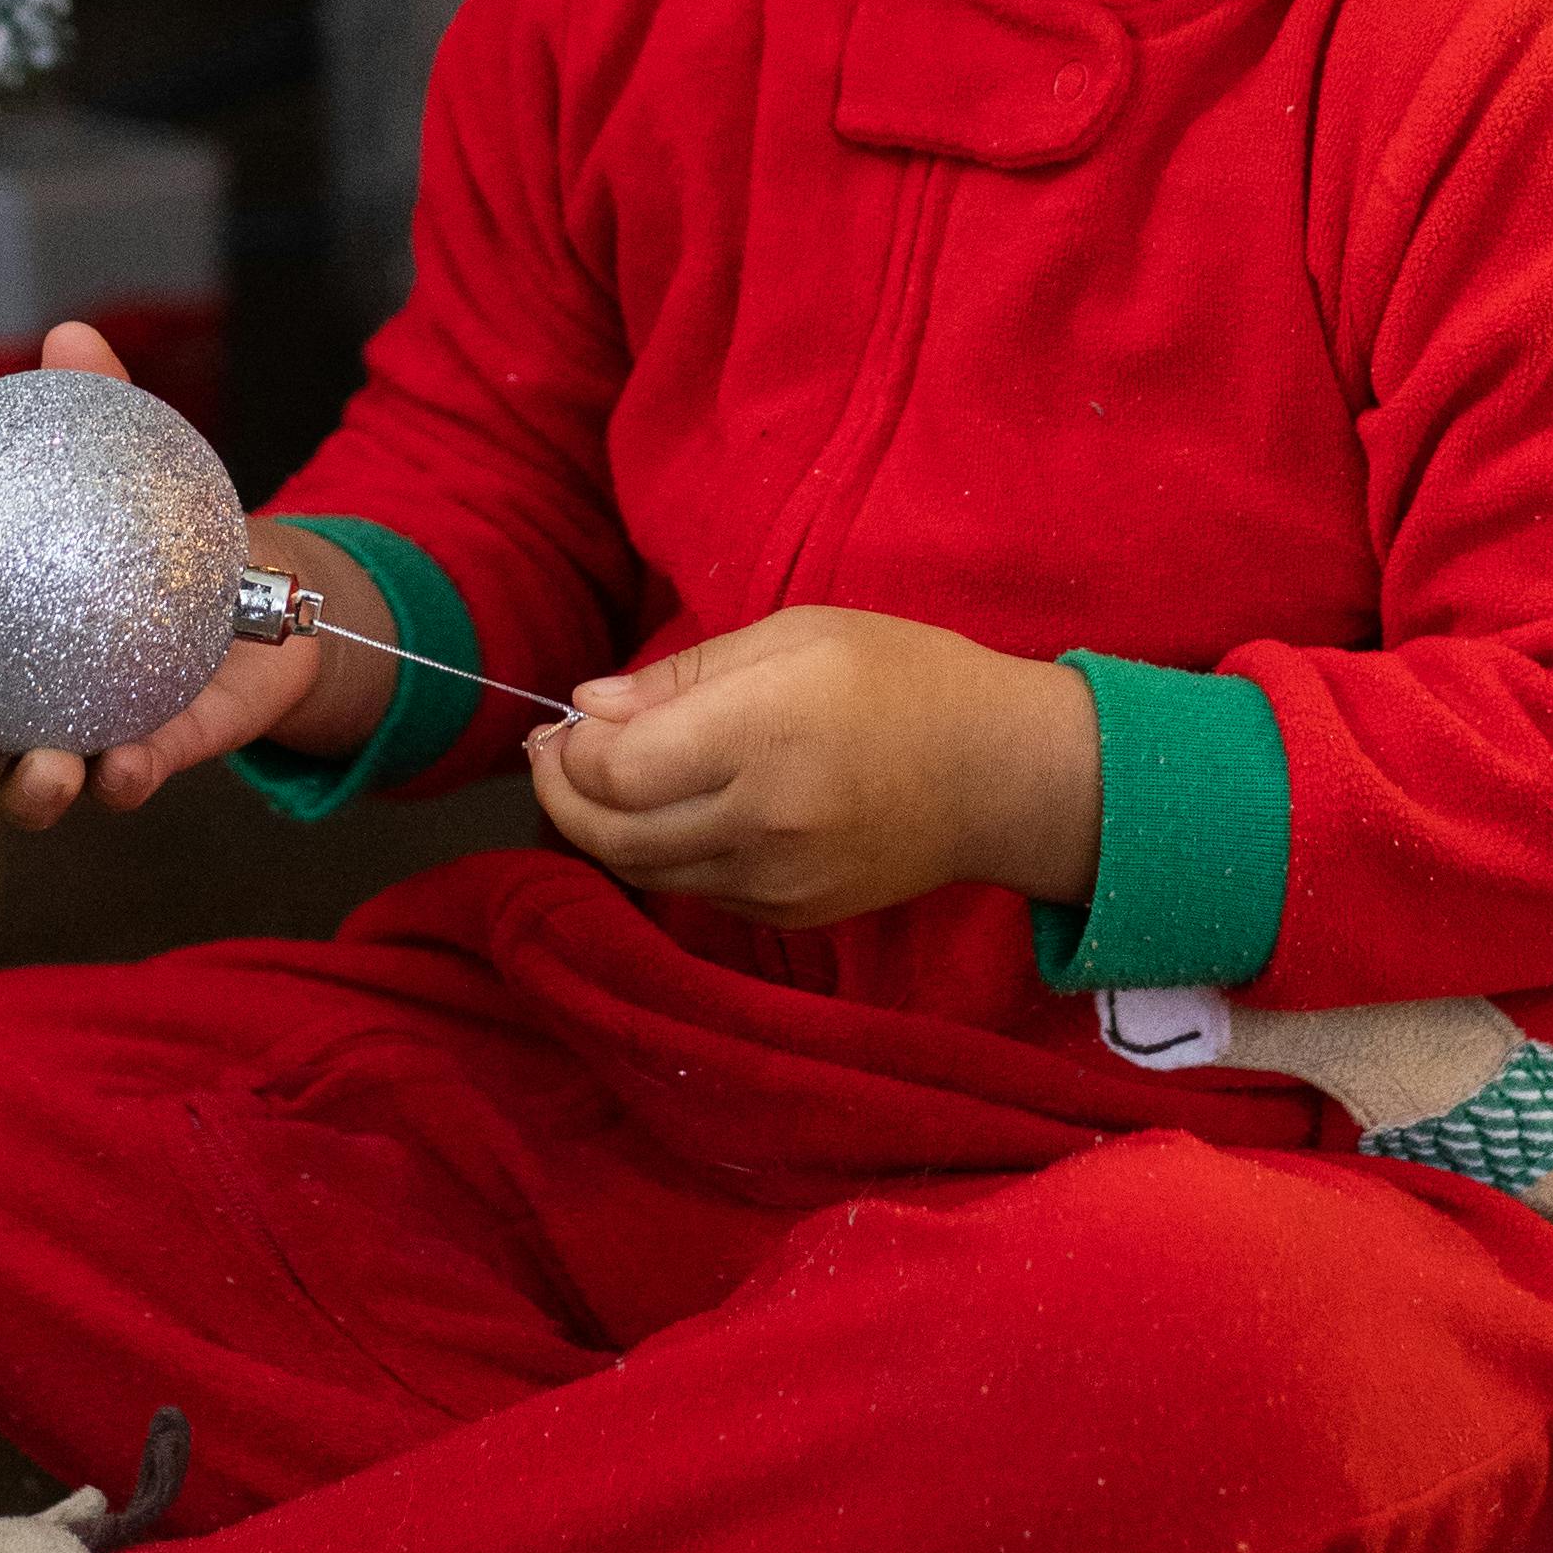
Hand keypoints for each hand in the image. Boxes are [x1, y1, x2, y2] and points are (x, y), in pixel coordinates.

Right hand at [0, 324, 397, 832]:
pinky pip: (130, 777)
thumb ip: (94, 403)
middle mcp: (22, 701)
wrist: (252, 580)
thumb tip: (71, 333)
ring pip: (34, 786)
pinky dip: (123, 779)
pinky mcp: (153, 753)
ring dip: (30, 791)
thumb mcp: (126, 461)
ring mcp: (84, 737)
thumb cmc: (151, 523)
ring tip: (48, 774)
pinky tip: (125, 768)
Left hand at [526, 608, 1099, 928]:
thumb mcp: (795, 635)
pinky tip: (668, 812)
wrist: (1000, 775)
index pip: (616, 770)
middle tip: (553, 755)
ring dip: (600, 830)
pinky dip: (660, 856)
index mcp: (763, 734)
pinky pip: (694, 890)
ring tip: (598, 781)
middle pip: (613, 834)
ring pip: (644, 872)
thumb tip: (590, 706)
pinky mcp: (790, 917)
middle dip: (561, 795)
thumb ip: (683, 675)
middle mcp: (763, 821)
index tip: (565, 720)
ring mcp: (776, 882)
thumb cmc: (901, 677)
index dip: (570, 750)